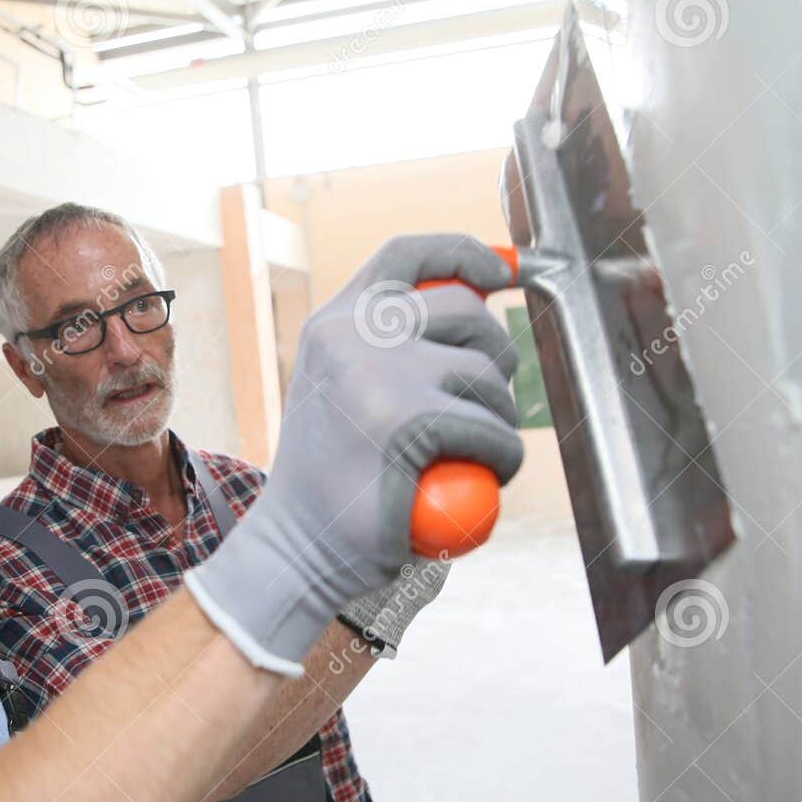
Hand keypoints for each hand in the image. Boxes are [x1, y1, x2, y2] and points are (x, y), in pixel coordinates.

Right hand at [186, 235, 519, 671]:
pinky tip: (487, 477)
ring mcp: (377, 374)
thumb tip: (475, 301)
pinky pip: (491, 428)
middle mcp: (350, 334)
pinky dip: (504, 457)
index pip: (407, 254)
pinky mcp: (406, 421)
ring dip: (502, 414)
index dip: (464, 253)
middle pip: (465, 309)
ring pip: (487, 372)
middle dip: (498, 353)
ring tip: (481, 449)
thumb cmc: (333, 481)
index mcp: (333, 322)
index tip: (504, 275)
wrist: (297, 549)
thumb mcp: (344, 393)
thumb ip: (385, 350)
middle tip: (489, 400)